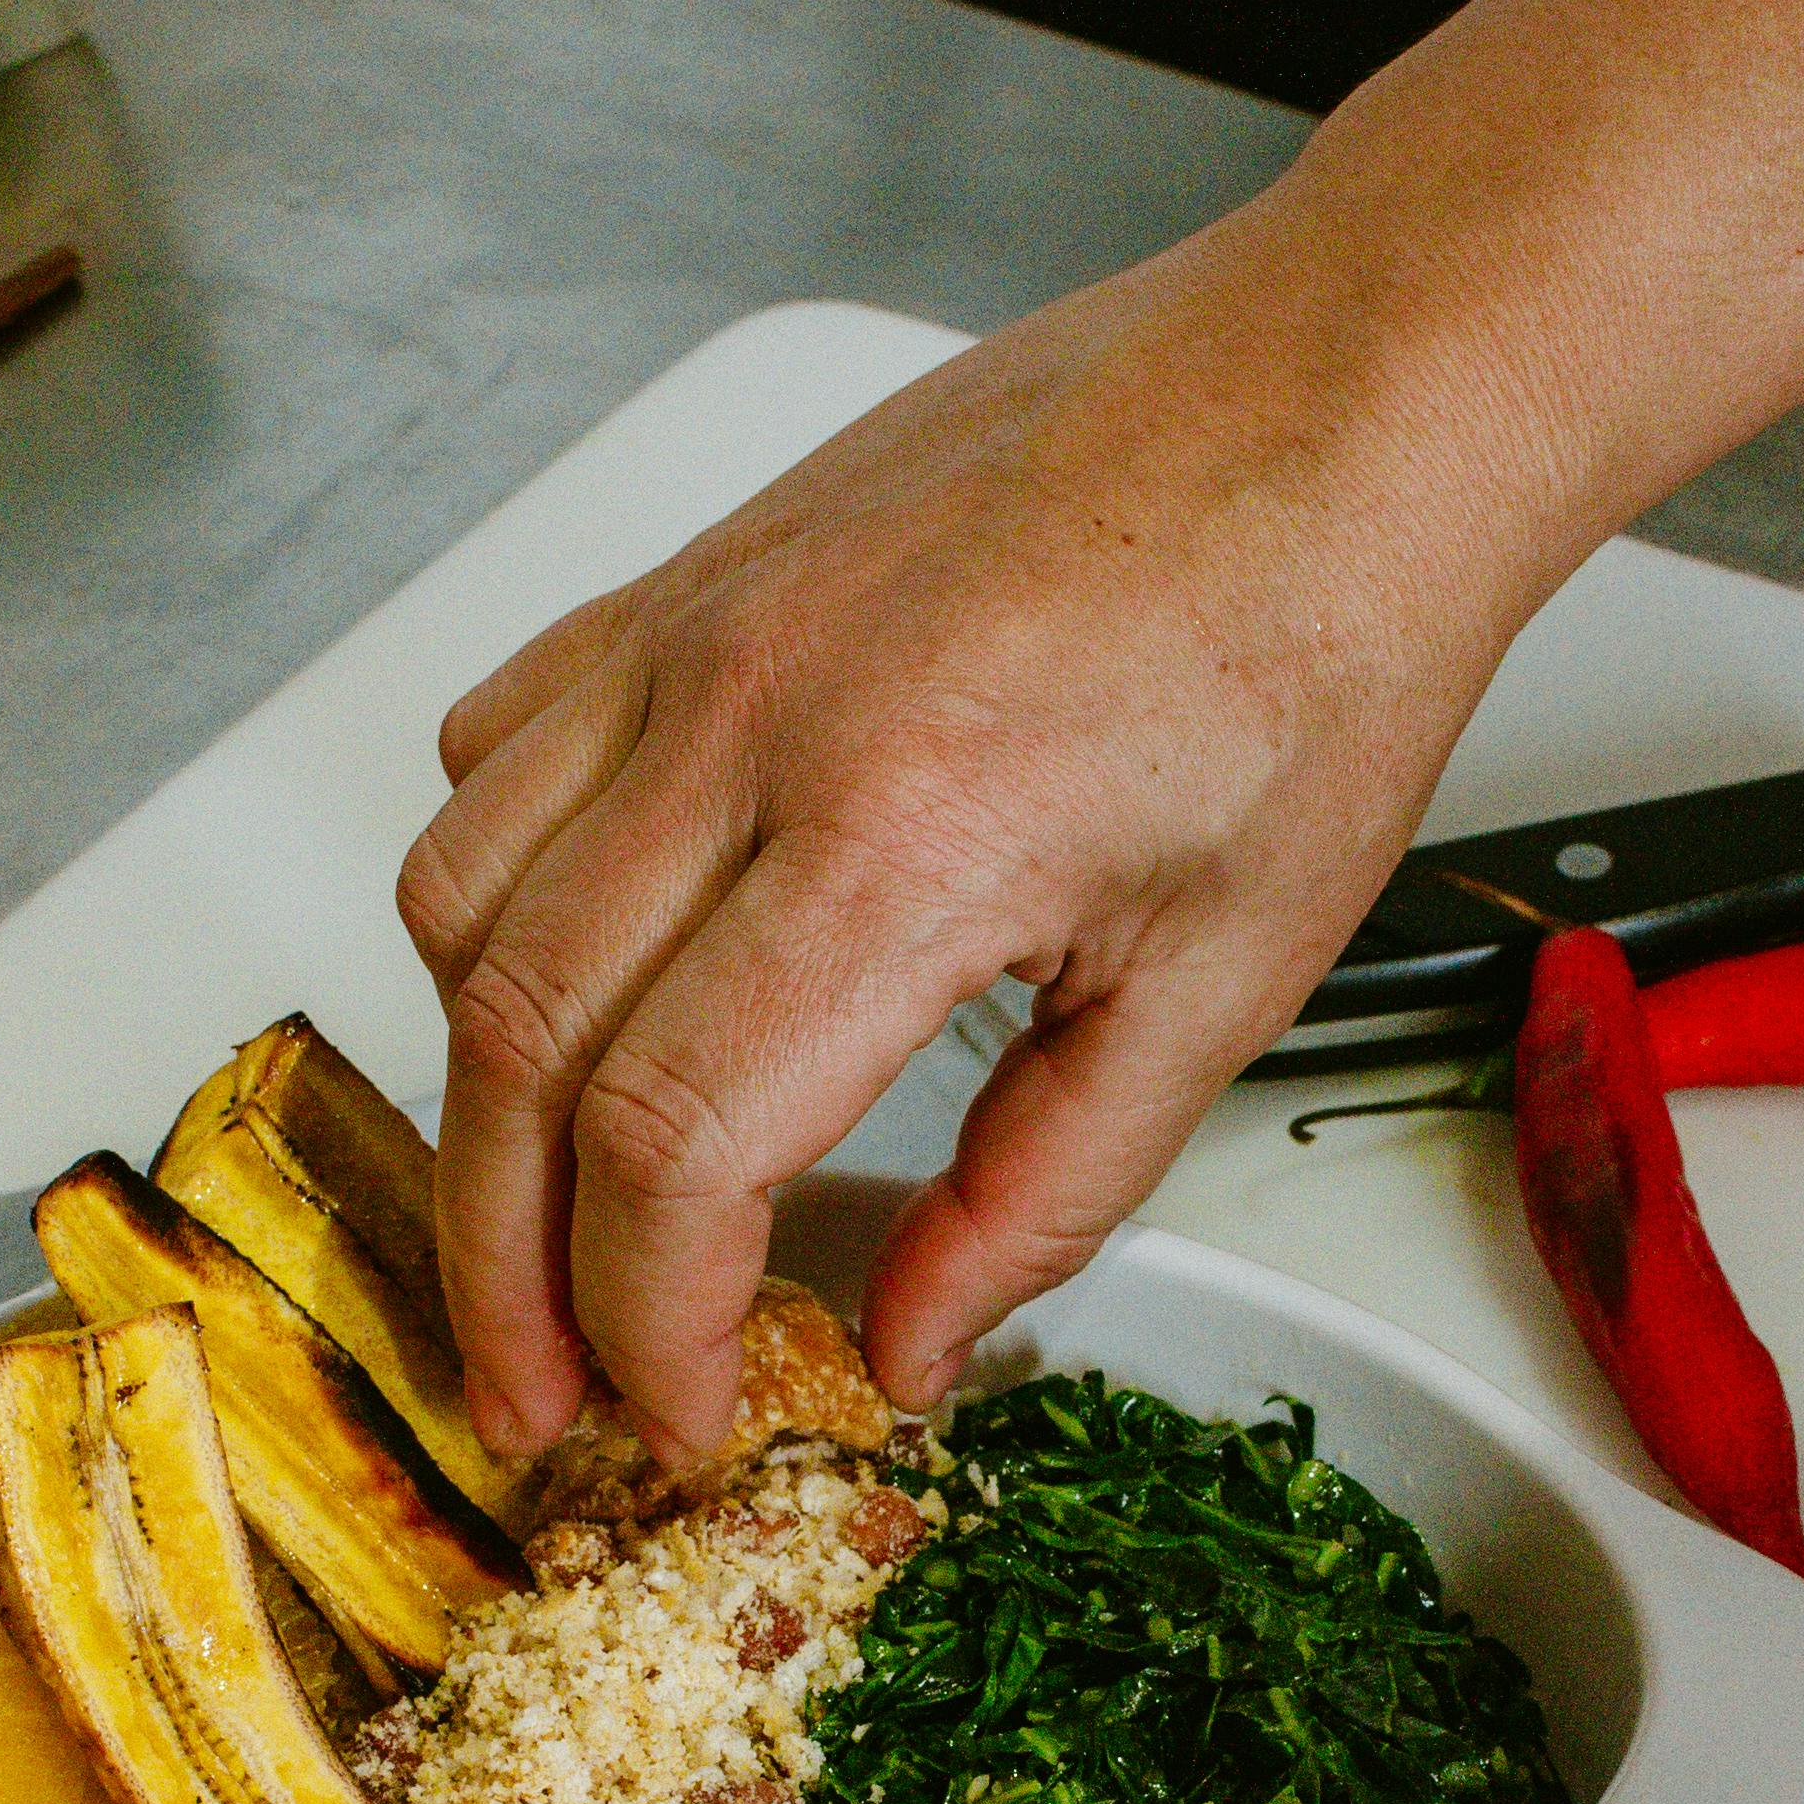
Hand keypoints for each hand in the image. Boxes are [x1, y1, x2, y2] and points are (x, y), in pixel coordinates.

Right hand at [396, 171, 1589, 1467]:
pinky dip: (485, 890)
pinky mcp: (687, 577)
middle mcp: (755, 723)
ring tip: (542, 1208)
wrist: (1340, 397)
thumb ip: (1046, 1190)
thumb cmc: (1312, 641)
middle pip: (517, 1054)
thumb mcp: (1227, 980)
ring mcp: (700, 635)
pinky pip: (496, 751)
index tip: (679, 1406)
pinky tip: (563, 970)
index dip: (643, 1321)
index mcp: (904, 841)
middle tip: (541, 1390)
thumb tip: (912, 1340)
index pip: (667, 1148)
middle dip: (506, 1270)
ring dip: (475, 1093)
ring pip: (463, 906)